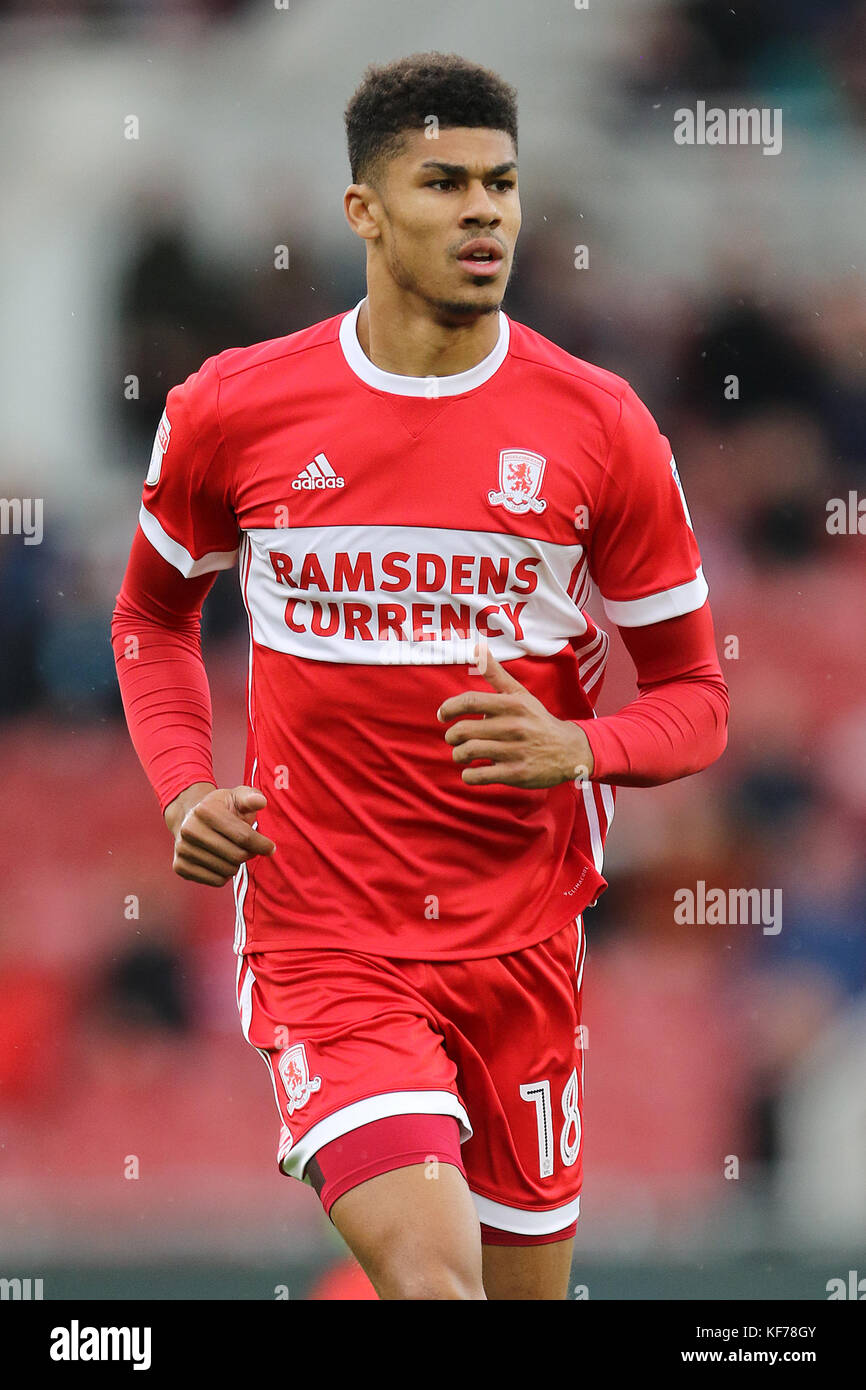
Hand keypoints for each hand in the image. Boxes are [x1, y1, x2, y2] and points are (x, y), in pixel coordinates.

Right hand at [164, 782, 276, 885]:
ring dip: (237, 864)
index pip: (243, 836)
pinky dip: (225, 875)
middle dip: (250, 854)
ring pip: (227, 870)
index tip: (270, 848)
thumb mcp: (237, 796)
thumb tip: (260, 801)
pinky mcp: (180, 866)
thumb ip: (251, 797)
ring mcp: (183, 849)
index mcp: (205, 810)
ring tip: (234, 851)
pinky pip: (216, 881)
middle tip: (251, 849)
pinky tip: (222, 861)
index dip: (262, 844)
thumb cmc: (220, 808)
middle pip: (236, 856)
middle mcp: (190, 829)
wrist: (188, 818)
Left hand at [437, 647, 594, 787]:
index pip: (470, 701)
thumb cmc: (537, 720)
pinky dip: (468, 776)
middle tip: (454, 738)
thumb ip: (496, 674)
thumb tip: (477, 647)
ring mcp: (515, 751)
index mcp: (512, 704)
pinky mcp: (516, 774)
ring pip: (468, 753)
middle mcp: (513, 726)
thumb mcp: (520, 695)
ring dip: (458, 755)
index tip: (442, 715)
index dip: (449, 708)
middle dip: (452, 736)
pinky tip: (471, 772)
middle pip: (463, 730)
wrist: (569, 750)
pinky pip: (480, 776)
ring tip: (462, 754)